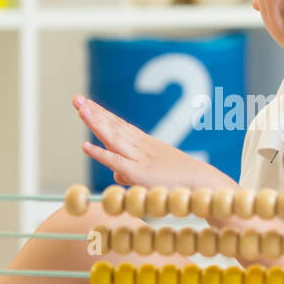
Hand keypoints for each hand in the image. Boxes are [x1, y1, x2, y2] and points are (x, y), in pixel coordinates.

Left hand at [73, 95, 230, 192]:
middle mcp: (142, 147)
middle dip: (94, 112)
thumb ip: (132, 174)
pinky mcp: (140, 173)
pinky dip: (100, 154)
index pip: (120, 126)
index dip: (103, 114)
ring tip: (80, 109)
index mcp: (146, 144)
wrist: (206, 184)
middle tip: (76, 98)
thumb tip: (116, 175)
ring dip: (95, 122)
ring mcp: (140, 158)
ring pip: (113, 137)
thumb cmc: (183, 182)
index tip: (87, 103)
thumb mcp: (155, 174)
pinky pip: (117, 161)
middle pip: (114, 126)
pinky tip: (85, 146)